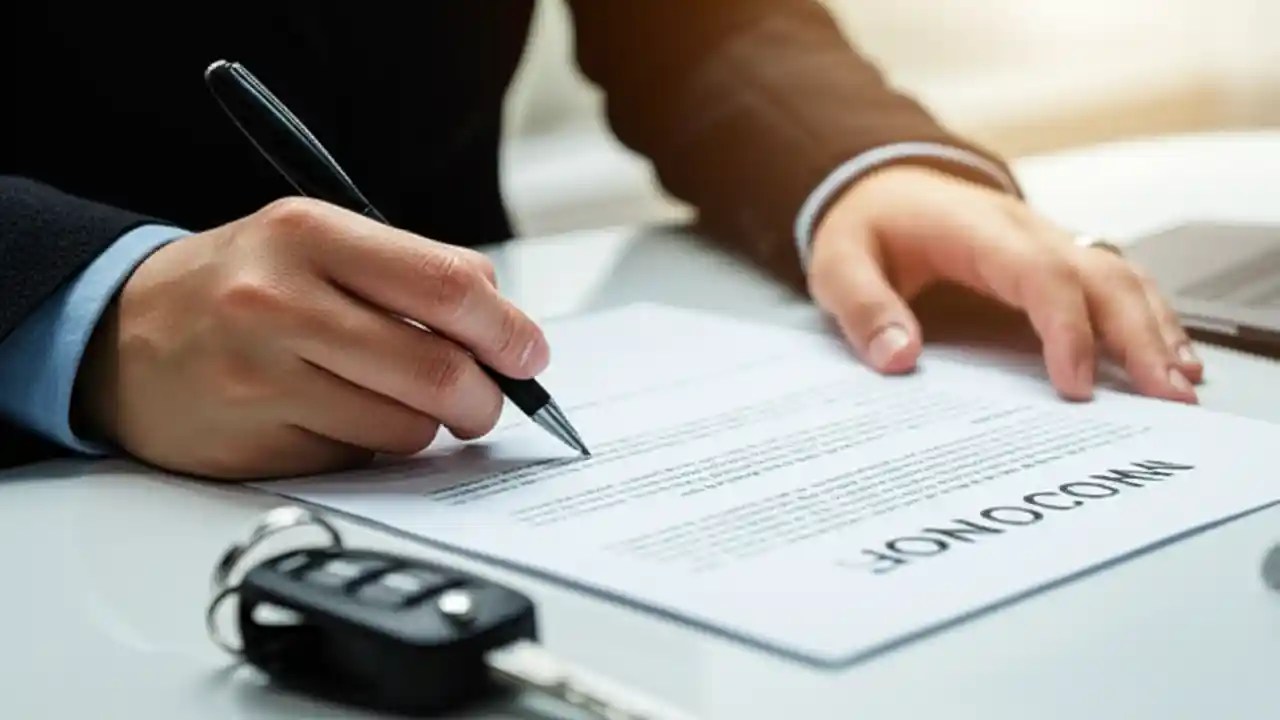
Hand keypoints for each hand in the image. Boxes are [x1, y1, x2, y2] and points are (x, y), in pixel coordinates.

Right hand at [74, 198, 549, 478]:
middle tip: (485, 400)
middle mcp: (280, 300)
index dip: (507, 330)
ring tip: (396, 401)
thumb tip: (505, 326)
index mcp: (309, 233)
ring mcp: (262, 377)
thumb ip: (411, 273)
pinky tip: (333, 417)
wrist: (119, 334)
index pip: (447, 286)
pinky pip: (357, 459)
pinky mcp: (253, 443)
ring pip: (406, 427)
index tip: (529, 355)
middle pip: (437, 369)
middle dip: (484, 397)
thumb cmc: (240, 285)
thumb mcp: (317, 242)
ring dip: (426, 425)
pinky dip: (369, 447)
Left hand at [806, 165, 1202, 402]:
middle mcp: (1027, 230)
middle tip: (1167, 396)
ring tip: (1181, 384)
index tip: (1075, 385)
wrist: (880, 185)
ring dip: (1156, 328)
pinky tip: (1170, 356)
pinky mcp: (1057, 260)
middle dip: (1139, 335)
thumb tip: (898, 357)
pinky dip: (1148, 318)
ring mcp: (1050, 241)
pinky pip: (1115, 284)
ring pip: (1121, 277)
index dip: (1065, 329)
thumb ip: (862, 307)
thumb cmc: (866, 227)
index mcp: (977, 228)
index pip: (1039, 273)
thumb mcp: (839, 263)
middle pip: (1101, 275)